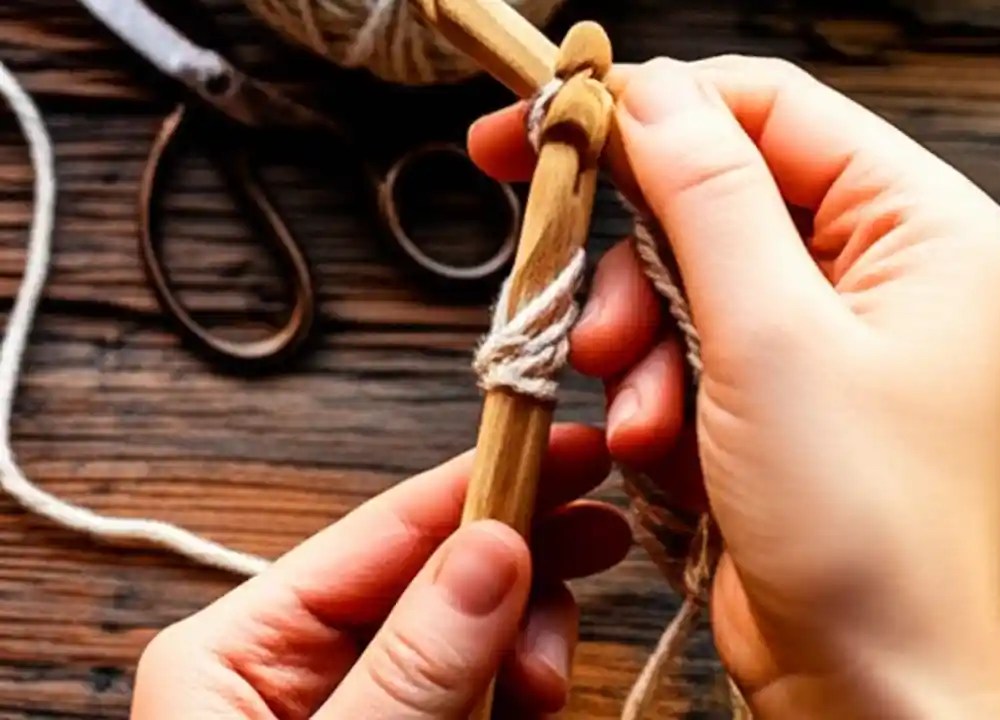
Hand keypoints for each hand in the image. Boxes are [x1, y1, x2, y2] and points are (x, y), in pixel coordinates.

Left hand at [129, 424, 630, 718]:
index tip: (579, 450)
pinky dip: (519, 689)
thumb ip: (415, 664)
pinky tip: (541, 701)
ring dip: (525, 640)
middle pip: (431, 569)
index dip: (485, 480)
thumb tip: (492, 546)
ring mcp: (355, 706)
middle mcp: (293, 664)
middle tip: (601, 543)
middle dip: (518, 563)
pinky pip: (477, 689)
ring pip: (468, 628)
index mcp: (240, 647)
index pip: (383, 532)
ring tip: (549, 683)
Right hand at [468, 56, 999, 717]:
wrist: (868, 689)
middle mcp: (889, 270)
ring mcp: (834, 336)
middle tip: (593, 322)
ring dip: (641, 345)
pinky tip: (661, 452)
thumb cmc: (862, 527)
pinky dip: (657, 394)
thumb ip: (707, 196)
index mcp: (925, 227)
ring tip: (641, 419)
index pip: (773, 108)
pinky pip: (691, 350)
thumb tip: (651, 87)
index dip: (654, 106)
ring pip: (690, 279)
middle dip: (643, 263)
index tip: (544, 125)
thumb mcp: (772, 339)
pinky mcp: (786, 396)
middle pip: (722, 194)